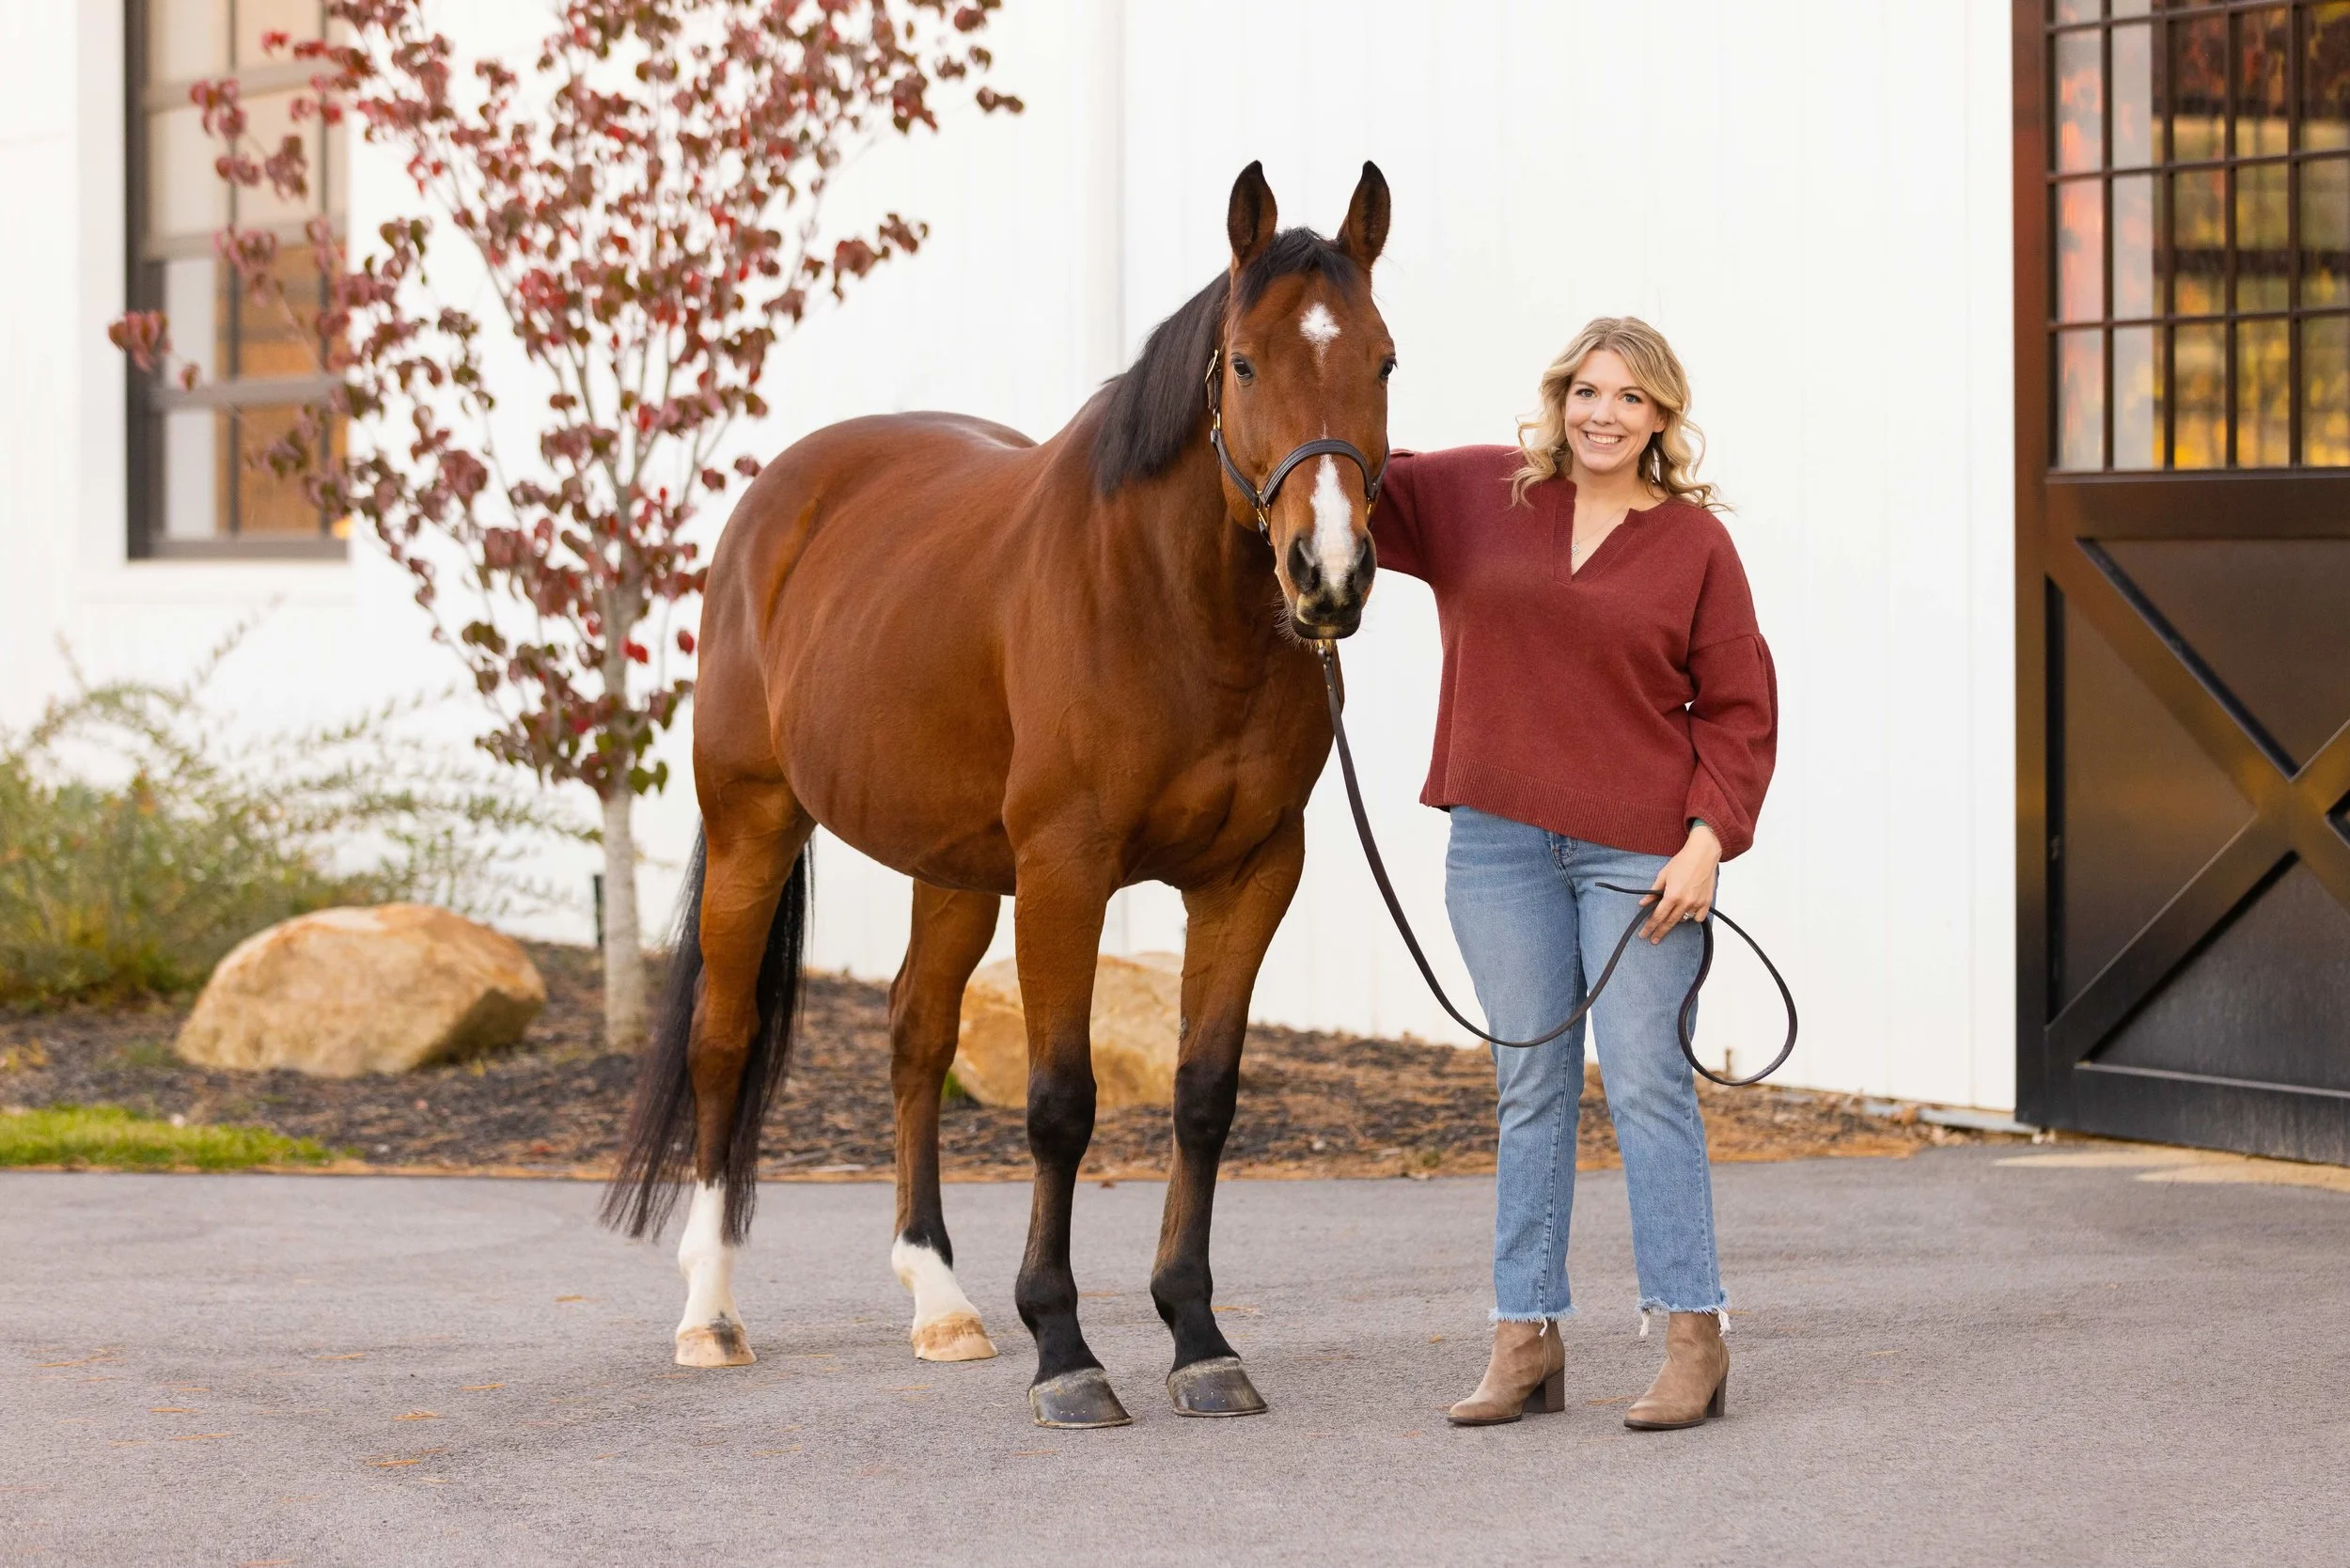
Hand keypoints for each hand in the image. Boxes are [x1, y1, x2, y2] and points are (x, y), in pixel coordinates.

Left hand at [1641, 822, 1720, 942]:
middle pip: (1670, 923)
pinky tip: (1687, 913)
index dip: (1650, 927)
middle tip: (1653, 940)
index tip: (1644, 934)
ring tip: (1670, 918)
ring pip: (1683, 920)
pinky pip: (1698, 917)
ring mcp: (1697, 903)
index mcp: (1672, 895)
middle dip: (1660, 932)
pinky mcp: (1707, 902)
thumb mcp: (1663, 875)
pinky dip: (1692, 917)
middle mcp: (1685, 902)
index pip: (1658, 916)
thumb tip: (1643, 903)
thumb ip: (1653, 892)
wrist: (1703, 854)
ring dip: (1675, 921)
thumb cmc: (1683, 862)